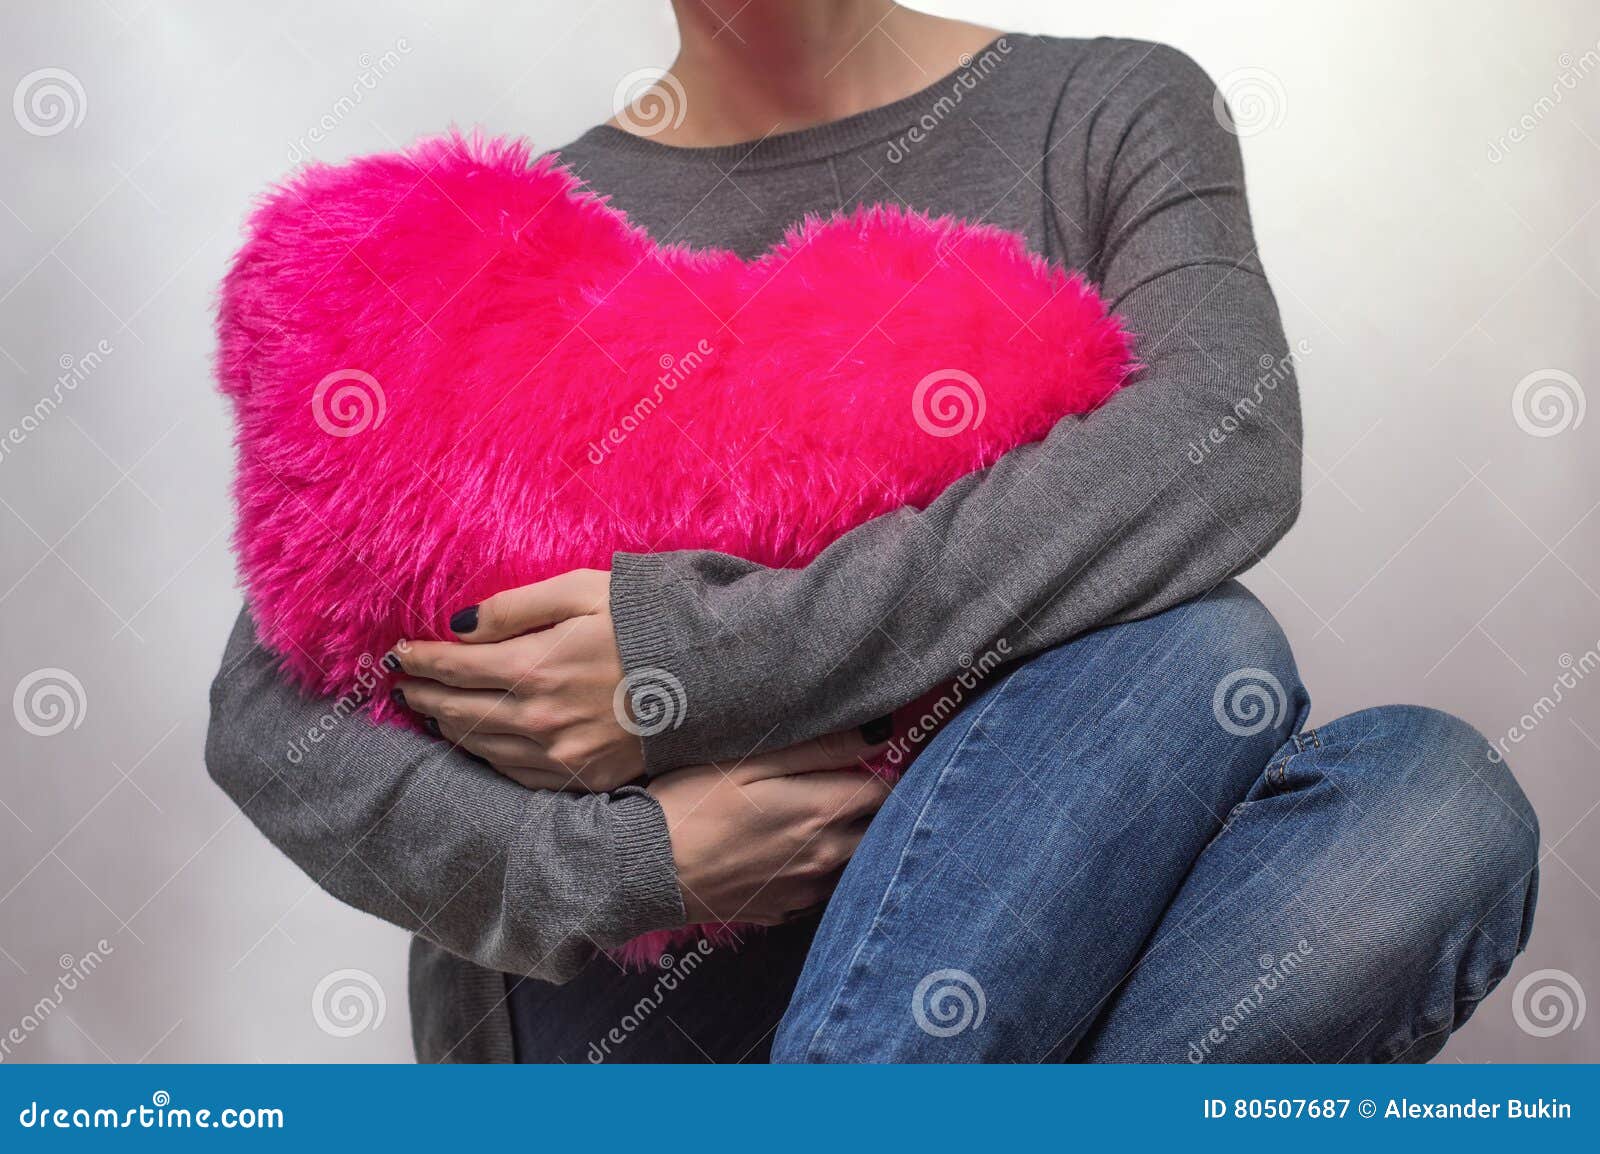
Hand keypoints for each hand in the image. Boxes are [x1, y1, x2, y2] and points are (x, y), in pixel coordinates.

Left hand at [389, 568, 641, 790]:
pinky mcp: (580, 778)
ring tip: (431, 711)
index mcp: (534, 667)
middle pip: (457, 711)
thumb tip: (459, 624)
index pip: (453, 667)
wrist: (710, 678)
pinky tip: (478, 743)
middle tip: (403, 685)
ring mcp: (559, 756)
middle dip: (423, 695)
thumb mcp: (582, 592)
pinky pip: (515, 773)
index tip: (399, 653)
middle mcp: (538, 719)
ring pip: (481, 747)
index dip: (419, 659)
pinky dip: (486, 756)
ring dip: (448, 727)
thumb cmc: (647, 623)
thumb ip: (515, 607)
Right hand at [649, 730, 891, 925]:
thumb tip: (879, 734)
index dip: (881, 768)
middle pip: (878, 829)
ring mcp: (807, 890)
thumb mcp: (749, 761)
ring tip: (823, 818)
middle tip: (849, 784)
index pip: (885, 788)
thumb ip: (818, 747)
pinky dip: (823, 870)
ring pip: (854, 862)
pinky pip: (823, 889)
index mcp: (824, 812)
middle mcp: (827, 856)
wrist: (645, 871)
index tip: (868, 756)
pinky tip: (795, 854)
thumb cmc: (691, 803)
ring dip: (852, 840)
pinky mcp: (784, 912)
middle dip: (872, 807)